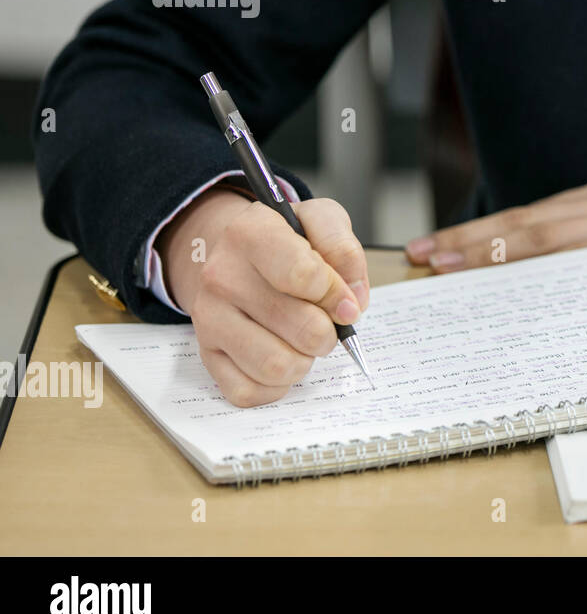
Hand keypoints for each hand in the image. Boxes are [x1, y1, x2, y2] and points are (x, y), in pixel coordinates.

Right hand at [158, 191, 369, 406]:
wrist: (234, 255)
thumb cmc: (285, 241)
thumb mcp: (319, 221)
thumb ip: (344, 249)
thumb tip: (353, 300)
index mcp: (251, 233)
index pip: (304, 276)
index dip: (337, 295)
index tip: (345, 300)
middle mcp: (221, 276)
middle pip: (303, 328)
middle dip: (328, 331)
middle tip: (324, 321)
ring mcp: (209, 319)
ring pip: (277, 367)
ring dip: (304, 360)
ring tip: (301, 340)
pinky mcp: (206, 355)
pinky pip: (249, 392)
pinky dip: (276, 385)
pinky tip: (281, 357)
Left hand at [405, 144, 586, 275]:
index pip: (538, 218)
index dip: (489, 233)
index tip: (447, 246)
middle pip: (526, 220)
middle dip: (469, 239)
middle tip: (419, 255)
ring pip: (542, 230)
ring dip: (488, 246)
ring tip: (443, 261)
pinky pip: (581, 248)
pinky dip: (540, 258)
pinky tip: (512, 271)